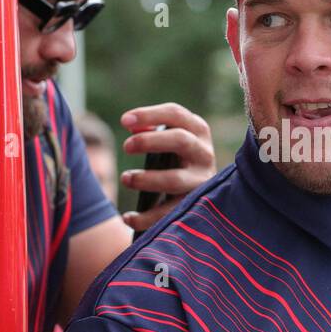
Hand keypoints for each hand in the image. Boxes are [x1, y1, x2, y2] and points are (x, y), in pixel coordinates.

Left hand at [119, 102, 214, 231]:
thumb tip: (130, 124)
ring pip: (174, 179)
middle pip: (180, 140)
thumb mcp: (169, 141)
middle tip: (126, 146)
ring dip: (145, 179)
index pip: (175, 114)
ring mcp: (202, 181)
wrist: (206, 196)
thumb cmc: (179, 160)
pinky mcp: (197, 208)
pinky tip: (128, 217)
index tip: (124, 120)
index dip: (149, 115)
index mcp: (197, 131)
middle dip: (149, 142)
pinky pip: (169, 212)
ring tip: (126, 178)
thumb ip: (150, 131)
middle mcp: (204, 154)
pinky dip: (145, 217)